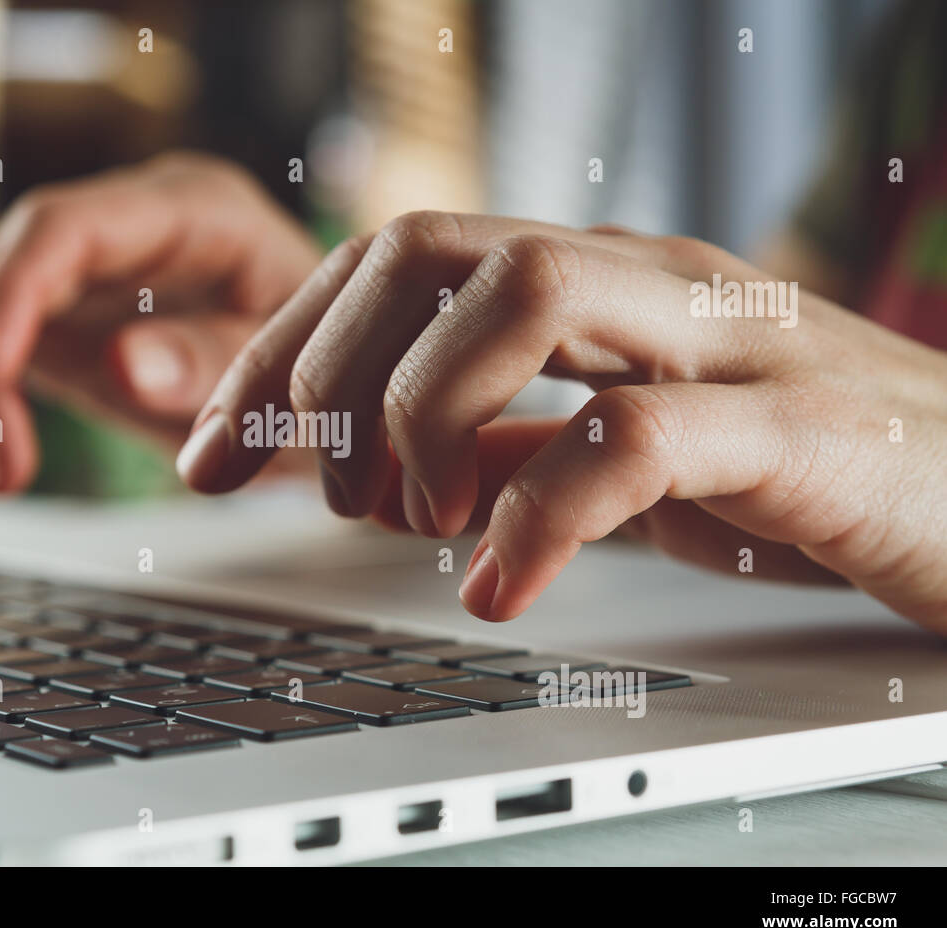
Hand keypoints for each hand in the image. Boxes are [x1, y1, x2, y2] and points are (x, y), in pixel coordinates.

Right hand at [0, 152, 320, 492]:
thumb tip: (124, 364)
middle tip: (2, 470)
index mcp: (192, 211)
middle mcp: (121, 223)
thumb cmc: (323, 374)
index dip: (6, 296)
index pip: (63, 225)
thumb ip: (218, 362)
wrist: (327, 389)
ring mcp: (79, 264)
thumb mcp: (299, 377)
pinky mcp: (52, 311)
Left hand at [177, 211, 946, 633]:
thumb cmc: (810, 473)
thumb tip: (410, 468)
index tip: (210, 449)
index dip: (279, 350)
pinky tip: (496, 586)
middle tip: (327, 498)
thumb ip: (523, 444)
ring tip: (417, 524)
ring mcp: (726, 341)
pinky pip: (638, 437)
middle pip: (427, 248)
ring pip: (523, 292)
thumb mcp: (628, 457)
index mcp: (598, 284)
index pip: (392, 262)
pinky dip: (538, 514)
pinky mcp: (801, 427)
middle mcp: (647, 284)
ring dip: (422, 416)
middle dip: (325, 374)